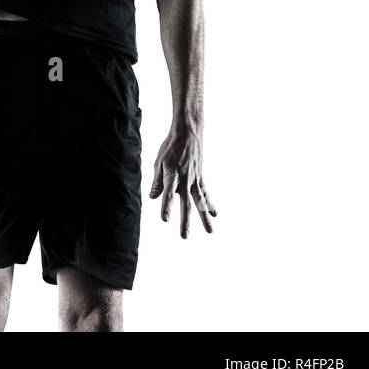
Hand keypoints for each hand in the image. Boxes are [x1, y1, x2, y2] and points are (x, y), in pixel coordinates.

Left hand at [149, 122, 216, 237]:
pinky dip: (210, 204)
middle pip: (186, 203)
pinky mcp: (200, 177)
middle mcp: (185, 179)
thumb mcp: (159, 162)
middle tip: (184, 236)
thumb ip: (157, 181)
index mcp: (172, 174)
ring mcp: (194, 179)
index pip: (168, 194)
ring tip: (209, 232)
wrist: (188, 132)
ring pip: (200, 201)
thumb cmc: (170, 146)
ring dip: (204, 217)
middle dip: (185, 220)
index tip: (165, 219)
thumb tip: (152, 198)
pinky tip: (215, 214)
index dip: (166, 206)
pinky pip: (206, 193)